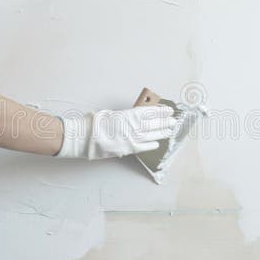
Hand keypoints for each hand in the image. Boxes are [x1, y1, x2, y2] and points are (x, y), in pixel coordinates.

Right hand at [55, 105, 175, 159]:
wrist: (86, 138)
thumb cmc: (95, 124)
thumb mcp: (109, 113)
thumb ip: (123, 115)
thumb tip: (131, 117)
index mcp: (128, 115)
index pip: (149, 112)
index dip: (161, 111)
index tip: (168, 110)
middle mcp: (133, 127)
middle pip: (154, 123)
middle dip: (165, 122)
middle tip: (174, 120)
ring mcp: (132, 139)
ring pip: (152, 135)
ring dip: (162, 132)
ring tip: (170, 130)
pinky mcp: (128, 149)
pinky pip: (144, 147)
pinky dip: (151, 145)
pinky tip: (157, 143)